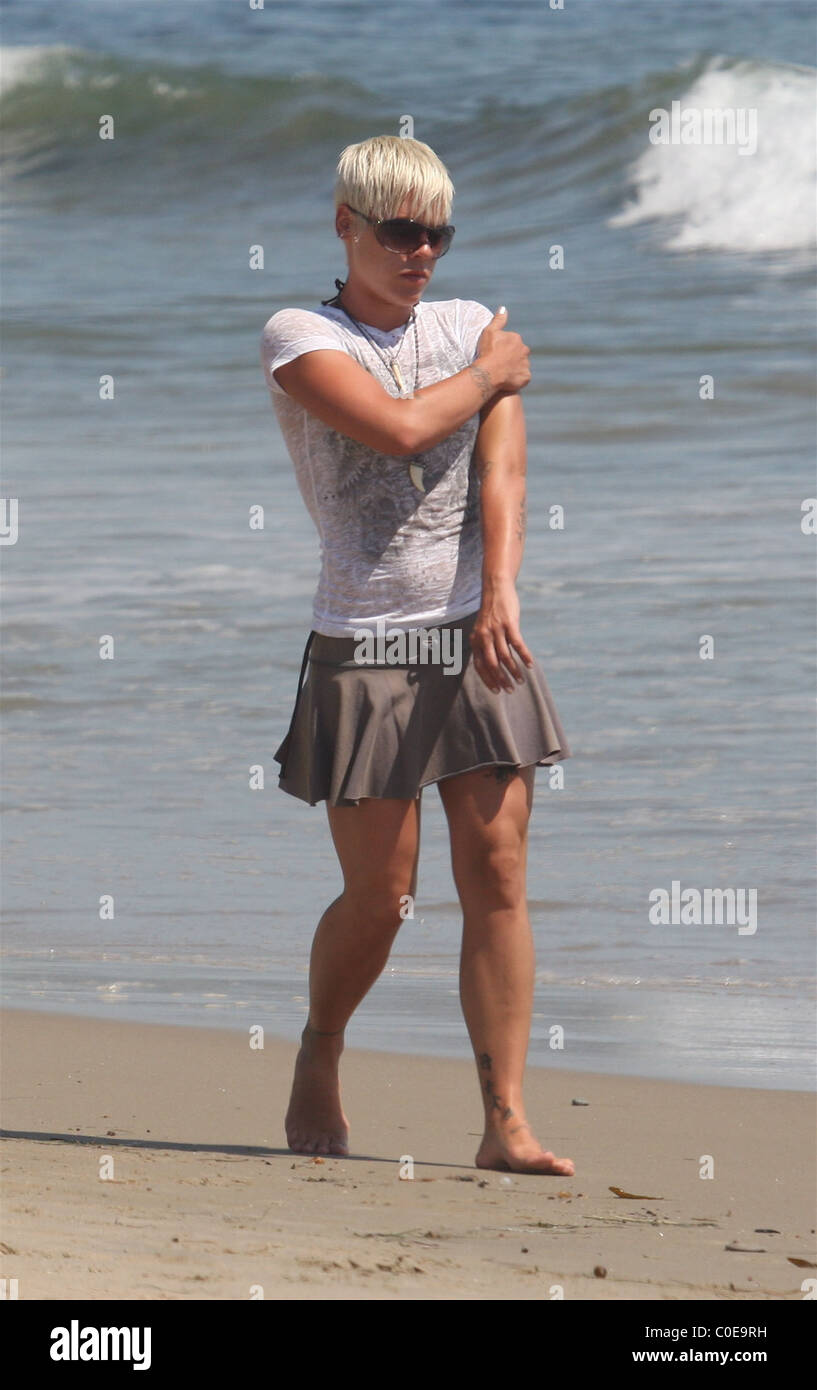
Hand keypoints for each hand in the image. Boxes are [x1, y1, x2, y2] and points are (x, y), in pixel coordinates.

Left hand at [469, 579, 533, 693]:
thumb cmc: (490, 611)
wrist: (495, 588)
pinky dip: (524, 656)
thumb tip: (491, 663)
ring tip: (521, 680)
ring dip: (514, 671)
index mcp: (476, 640)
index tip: (497, 690)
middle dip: (502, 679)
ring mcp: (496, 630)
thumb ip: (484, 644)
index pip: (480, 666)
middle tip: (510, 690)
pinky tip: (530, 665)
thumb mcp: (482, 628)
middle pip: (492, 664)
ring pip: (505, 657)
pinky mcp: (509, 624)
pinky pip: (517, 644)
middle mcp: (484, 637)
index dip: (488, 680)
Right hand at [476, 307, 530, 392]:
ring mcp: (526, 364)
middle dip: (512, 357)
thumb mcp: (489, 332)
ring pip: (522, 366)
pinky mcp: (526, 377)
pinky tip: (508, 380)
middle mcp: (524, 350)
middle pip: (520, 353)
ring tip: (503, 373)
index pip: (513, 342)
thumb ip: (498, 320)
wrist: (488, 372)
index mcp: (516, 339)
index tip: (495, 353)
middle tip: (500, 364)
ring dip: (515, 368)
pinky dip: (517, 379)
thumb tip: (503, 308)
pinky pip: (523, 378)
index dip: (504, 348)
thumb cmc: (487, 352)